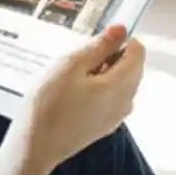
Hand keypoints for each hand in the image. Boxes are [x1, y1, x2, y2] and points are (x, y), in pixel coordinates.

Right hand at [16, 25, 145, 172]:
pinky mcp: (106, 126)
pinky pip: (112, 98)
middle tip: (78, 61)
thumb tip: (122, 29)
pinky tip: (74, 95)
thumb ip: (100, 46)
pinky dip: (99, 89)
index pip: (138, 51)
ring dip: (103, 73)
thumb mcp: (71, 65)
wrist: (37, 146)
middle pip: (132, 68)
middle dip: (110, 56)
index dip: (119, 40)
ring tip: (73, 77)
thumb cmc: (50, 102)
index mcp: (123, 84)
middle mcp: (128, 101)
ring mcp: (118, 117)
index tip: (93, 42)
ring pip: (121, 83)